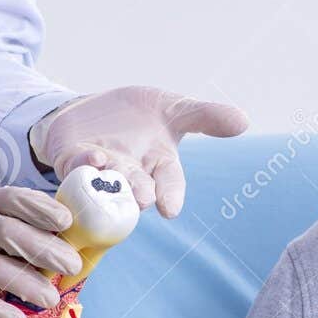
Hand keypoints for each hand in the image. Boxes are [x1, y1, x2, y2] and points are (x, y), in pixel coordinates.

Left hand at [29, 85, 248, 216]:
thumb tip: (244, 120)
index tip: (170, 208)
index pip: (169, 183)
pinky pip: (76, 166)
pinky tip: (93, 158)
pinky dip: (83, 164)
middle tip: (143, 199)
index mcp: (159, 165)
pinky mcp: (73, 159)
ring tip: (113, 177)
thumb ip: (206, 116)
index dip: (170, 195)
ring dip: (109, 182)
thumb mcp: (175, 109)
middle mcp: (131, 172)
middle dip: (139, 191)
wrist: (96, 110)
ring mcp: (101, 168)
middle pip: (137, 187)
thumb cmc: (142, 116)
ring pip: (105, 181)